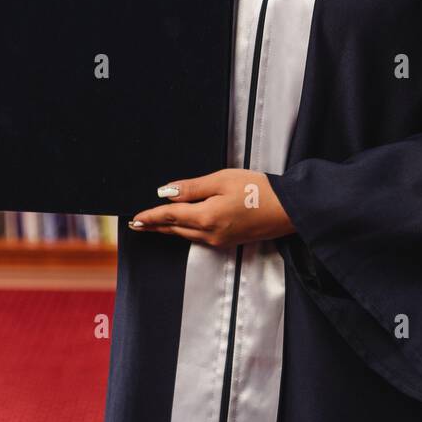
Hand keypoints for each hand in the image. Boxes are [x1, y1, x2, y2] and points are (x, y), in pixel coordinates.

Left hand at [129, 169, 294, 247]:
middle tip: (137, 224)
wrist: (287, 209)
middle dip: (155, 226)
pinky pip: (199, 237)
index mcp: (205, 217)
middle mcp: (209, 234)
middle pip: (175, 229)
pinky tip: (182, 226)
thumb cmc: (258, 189)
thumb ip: (192, 188)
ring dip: (169, 230)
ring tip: (154, 225)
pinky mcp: (228, 241)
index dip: (150, 217)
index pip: (169, 217)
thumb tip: (165, 193)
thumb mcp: (222, 180)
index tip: (134, 218)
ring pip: (186, 235)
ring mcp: (219, 240)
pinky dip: (185, 231)